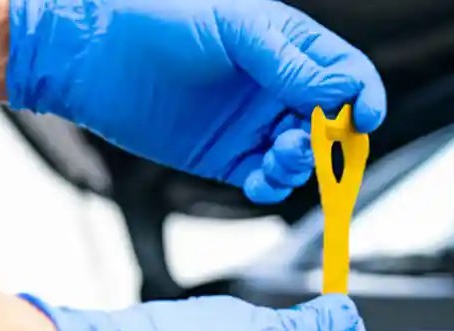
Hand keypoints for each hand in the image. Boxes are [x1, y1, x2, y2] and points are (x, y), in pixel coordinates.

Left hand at [6, 0, 385, 203]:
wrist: (90, 55)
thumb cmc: (157, 20)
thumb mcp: (234, 29)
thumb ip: (289, 63)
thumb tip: (338, 95)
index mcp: (290, 44)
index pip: (347, 75)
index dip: (362, 98)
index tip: (362, 120)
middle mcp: (278, 86)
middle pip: (332, 124)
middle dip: (329, 139)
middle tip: (303, 142)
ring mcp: (254, 124)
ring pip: (302, 157)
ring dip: (300, 165)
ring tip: (275, 158)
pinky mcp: (227, 156)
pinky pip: (266, 180)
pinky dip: (271, 186)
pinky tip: (258, 181)